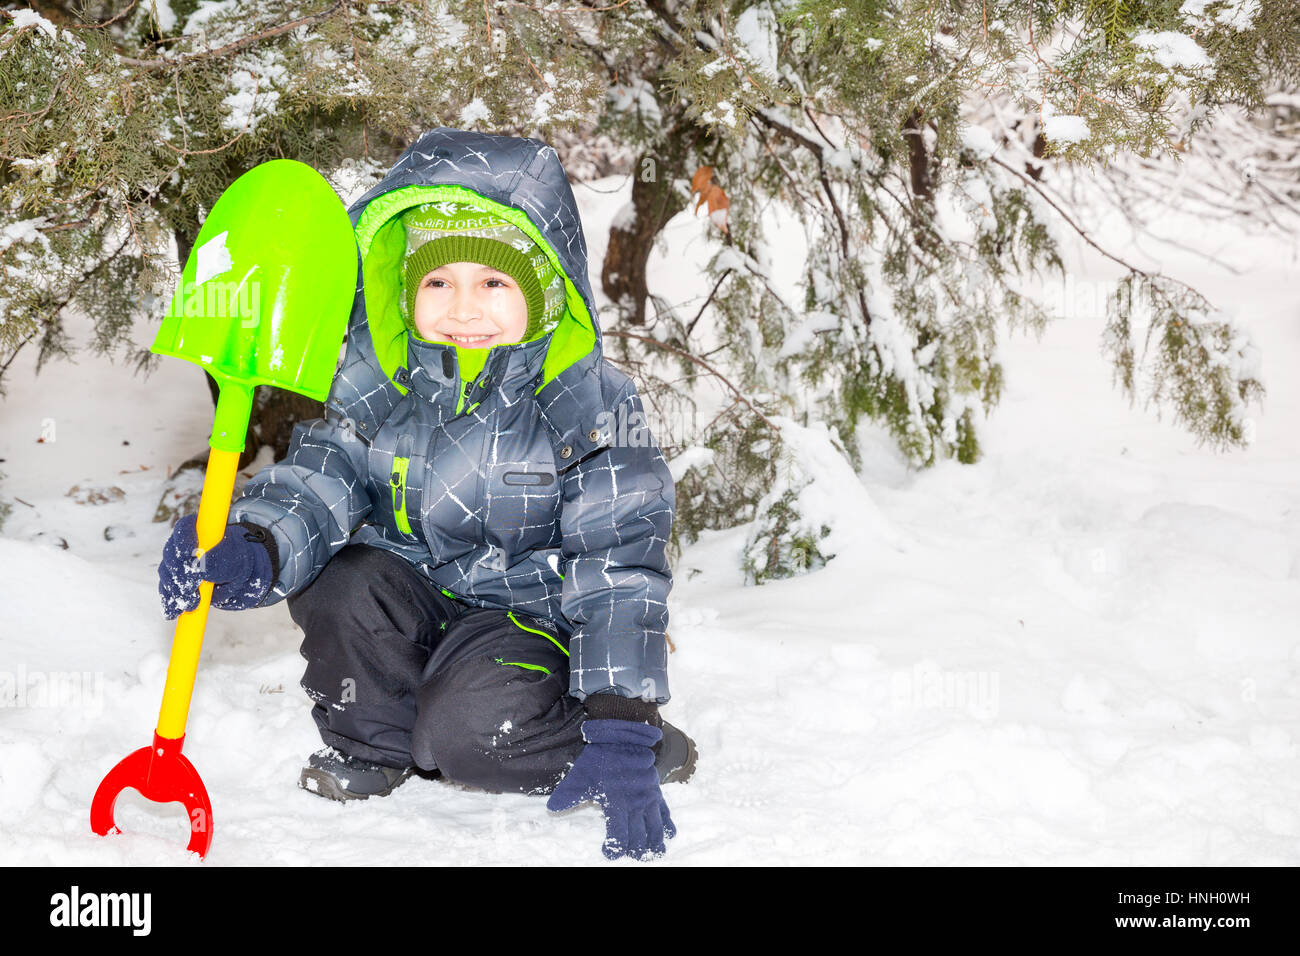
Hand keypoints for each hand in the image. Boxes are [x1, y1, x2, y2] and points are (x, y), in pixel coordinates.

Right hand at [158, 514, 276, 618]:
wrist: (235, 577)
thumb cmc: (236, 561)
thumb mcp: (235, 560)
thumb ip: (220, 560)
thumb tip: (200, 568)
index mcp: (198, 530)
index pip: (184, 528)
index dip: (183, 540)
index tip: (190, 554)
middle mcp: (181, 545)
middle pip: (171, 555)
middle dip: (181, 574)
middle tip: (194, 587)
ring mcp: (174, 564)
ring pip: (167, 575)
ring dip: (177, 591)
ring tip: (192, 604)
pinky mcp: (172, 582)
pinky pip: (166, 592)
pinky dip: (170, 603)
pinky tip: (173, 612)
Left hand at [546, 718, 675, 860]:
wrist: (622, 734)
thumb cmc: (599, 757)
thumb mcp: (580, 776)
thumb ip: (568, 794)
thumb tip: (552, 807)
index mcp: (616, 804)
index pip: (618, 835)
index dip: (614, 849)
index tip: (608, 853)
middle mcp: (635, 804)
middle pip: (640, 837)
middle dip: (637, 850)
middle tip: (633, 856)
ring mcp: (648, 797)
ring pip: (656, 827)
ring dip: (655, 842)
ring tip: (656, 853)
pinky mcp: (655, 790)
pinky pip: (664, 810)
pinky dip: (667, 824)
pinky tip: (669, 834)